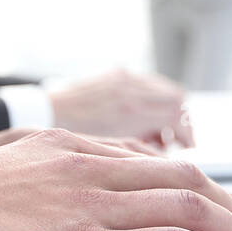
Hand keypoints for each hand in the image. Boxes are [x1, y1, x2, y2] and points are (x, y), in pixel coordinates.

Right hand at [0, 129, 231, 230]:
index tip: (208, 200)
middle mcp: (85, 164)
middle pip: (179, 176)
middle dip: (226, 204)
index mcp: (60, 149)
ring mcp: (94, 200)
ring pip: (190, 203)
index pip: (143, 161)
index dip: (186, 183)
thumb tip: (46, 221)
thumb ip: (33, 191)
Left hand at [49, 69, 193, 146]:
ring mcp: (123, 78)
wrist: (43, 113)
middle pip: (176, 98)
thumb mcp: (111, 149)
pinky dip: (151, 99)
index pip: (178, 115)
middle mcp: (129, 89)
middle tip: (173, 140)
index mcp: (130, 111)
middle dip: (181, 120)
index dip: (188, 133)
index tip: (188, 146)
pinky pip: (146, 83)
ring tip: (154, 132)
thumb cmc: (71, 138)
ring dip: (167, 108)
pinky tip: (138, 117)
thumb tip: (163, 155)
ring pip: (163, 88)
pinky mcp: (115, 74)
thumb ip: (139, 148)